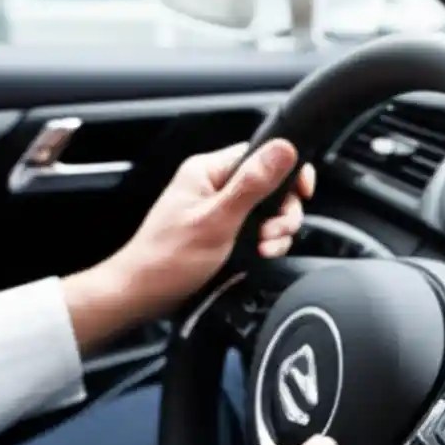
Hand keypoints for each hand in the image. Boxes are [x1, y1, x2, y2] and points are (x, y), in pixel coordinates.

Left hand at [62, 139, 315, 351]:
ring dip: (275, 231)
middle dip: (282, 211)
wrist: (142, 295)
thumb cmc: (166, 259)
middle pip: (270, 185)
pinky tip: (259, 255)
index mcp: (208, 170)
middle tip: (273, 233)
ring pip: (267, 210)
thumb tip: (283, 148)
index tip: (301, 194)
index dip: (287, 172)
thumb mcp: (217, 219)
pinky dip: (265, 243)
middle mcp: (215, 185)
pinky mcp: (223, 231)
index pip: (261, 153)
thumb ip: (252, 184)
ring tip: (264, 249)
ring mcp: (219, 209)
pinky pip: (257, 229)